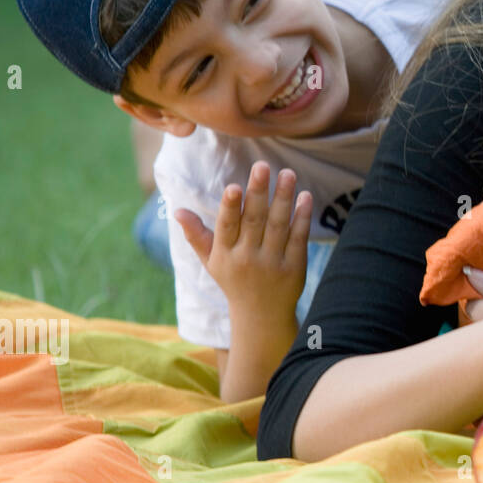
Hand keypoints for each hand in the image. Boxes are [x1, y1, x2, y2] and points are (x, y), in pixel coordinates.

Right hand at [175, 161, 312, 317]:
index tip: (233, 187)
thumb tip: (177, 210)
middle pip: (254, 221)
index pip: (226, 227)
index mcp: (224, 254)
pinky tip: (305, 196)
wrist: (261, 316)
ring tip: (288, 174)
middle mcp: (247, 258)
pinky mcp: (294, 267)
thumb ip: (196, 234)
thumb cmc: (233, 280)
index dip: (230, 207)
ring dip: (283, 198)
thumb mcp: (211, 261)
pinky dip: (302, 217)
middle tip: (262, 166)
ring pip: (278, 226)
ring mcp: (272, 263)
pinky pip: (298, 238)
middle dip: (258, 193)